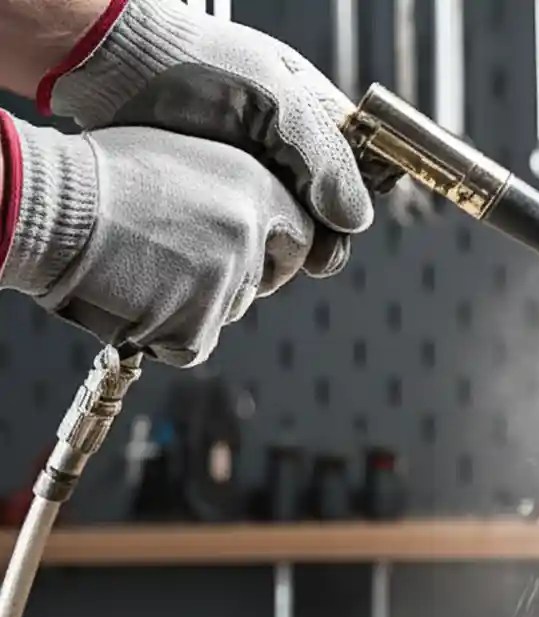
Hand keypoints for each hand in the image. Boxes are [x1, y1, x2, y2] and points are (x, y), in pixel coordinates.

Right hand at [1, 118, 317, 367]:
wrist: (48, 207)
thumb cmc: (95, 177)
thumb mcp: (181, 159)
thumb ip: (224, 193)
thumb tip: (241, 222)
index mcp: (254, 185)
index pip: (298, 236)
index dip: (275, 253)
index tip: (251, 259)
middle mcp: (249, 233)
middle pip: (258, 282)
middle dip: (224, 283)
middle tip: (172, 268)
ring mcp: (225, 280)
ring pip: (222, 312)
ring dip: (189, 306)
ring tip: (138, 272)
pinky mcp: (196, 322)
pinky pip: (190, 344)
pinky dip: (163, 335)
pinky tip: (130, 301)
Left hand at [44, 0, 373, 276]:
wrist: (110, 63)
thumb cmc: (193, 63)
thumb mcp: (275, 100)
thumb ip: (322, 156)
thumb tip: (356, 219)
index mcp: (313, 117)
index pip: (355, 176)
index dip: (347, 212)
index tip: (332, 240)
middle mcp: (284, 147)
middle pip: (321, 209)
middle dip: (314, 239)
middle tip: (304, 262)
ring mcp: (247, 170)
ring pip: (281, 224)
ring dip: (276, 246)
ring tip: (260, 257)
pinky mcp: (210, 191)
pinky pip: (240, 228)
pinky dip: (240, 243)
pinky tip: (230, 249)